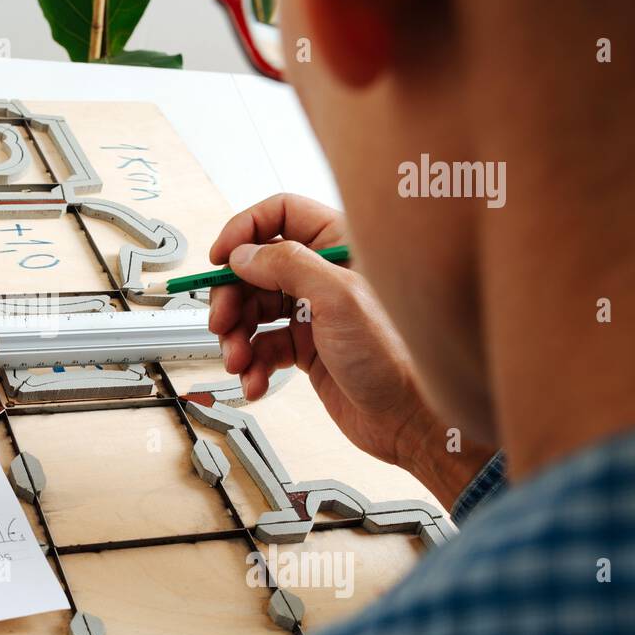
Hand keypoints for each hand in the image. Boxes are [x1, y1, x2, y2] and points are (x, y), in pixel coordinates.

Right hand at [208, 193, 490, 506]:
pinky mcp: (306, 347)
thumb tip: (245, 254)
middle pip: (256, 268)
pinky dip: (252, 364)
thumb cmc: (398, 357)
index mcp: (340, 246)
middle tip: (222, 323)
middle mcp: (324, 274)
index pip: (280, 215)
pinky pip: (263, 346)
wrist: (413, 419)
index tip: (221, 258)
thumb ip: (287, 265)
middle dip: (232, 297)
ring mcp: (313, 311)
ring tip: (238, 361)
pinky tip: (256, 381)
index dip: (244, 232)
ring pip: (254, 310)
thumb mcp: (338, 298)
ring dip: (237, 337)